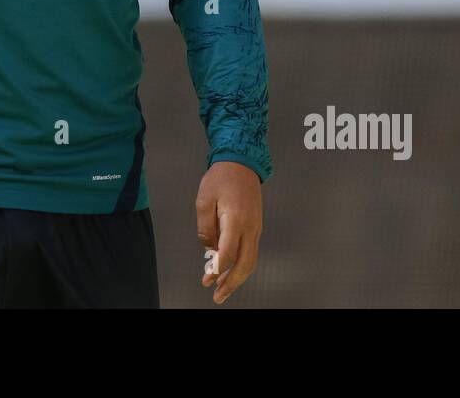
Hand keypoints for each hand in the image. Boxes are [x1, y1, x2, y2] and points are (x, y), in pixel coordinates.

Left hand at [196, 160, 261, 303]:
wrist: (242, 163)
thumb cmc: (221, 178)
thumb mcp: (203, 199)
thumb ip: (205, 227)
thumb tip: (208, 250)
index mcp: (236, 219)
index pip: (228, 252)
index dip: (216, 268)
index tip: (206, 279)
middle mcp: (250, 227)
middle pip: (245, 263)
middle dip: (231, 283)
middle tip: (217, 296)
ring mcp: (256, 228)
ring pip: (250, 260)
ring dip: (236, 277)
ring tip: (221, 289)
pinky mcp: (255, 227)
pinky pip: (250, 251)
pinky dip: (240, 265)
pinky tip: (227, 270)